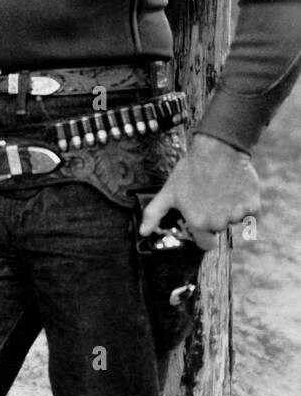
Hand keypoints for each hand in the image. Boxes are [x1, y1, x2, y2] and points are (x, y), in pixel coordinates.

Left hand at [139, 133, 259, 250]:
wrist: (217, 151)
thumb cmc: (190, 171)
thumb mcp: (168, 192)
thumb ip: (154, 214)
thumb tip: (143, 232)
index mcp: (198, 223)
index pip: (205, 243)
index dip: (203, 233)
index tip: (201, 220)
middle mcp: (218, 223)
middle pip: (219, 228)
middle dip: (215, 217)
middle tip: (209, 197)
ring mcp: (237, 215)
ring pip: (235, 219)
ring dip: (230, 209)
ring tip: (221, 190)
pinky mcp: (253, 206)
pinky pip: (251, 213)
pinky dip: (246, 204)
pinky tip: (235, 189)